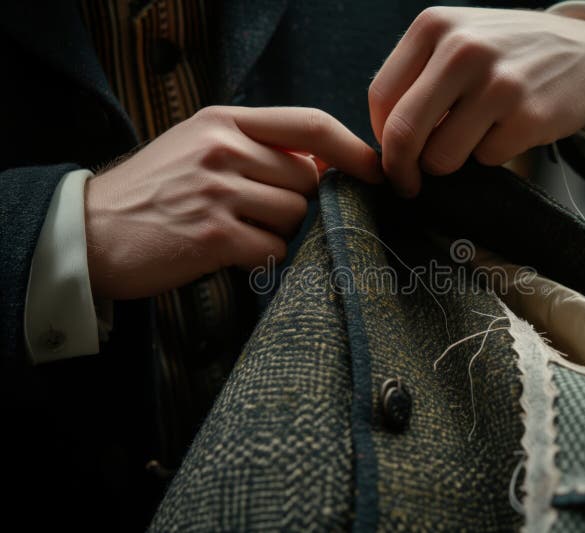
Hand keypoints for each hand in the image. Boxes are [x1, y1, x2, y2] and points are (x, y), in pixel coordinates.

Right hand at [85, 106, 379, 298]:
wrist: (88, 233)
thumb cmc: (152, 193)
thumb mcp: (198, 148)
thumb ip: (256, 148)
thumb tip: (319, 162)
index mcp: (224, 121)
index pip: (310, 124)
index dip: (352, 149)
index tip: (375, 170)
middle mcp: (224, 148)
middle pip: (308, 179)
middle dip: (296, 203)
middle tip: (256, 215)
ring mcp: (218, 190)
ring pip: (295, 216)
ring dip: (277, 233)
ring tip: (235, 234)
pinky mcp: (213, 235)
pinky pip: (273, 250)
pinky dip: (262, 259)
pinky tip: (231, 256)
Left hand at [369, 6, 584, 196]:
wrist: (583, 50)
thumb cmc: (505, 54)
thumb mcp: (456, 41)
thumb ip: (416, 80)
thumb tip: (386, 144)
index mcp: (433, 26)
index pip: (380, 98)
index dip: (382, 137)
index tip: (393, 154)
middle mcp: (462, 49)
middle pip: (402, 133)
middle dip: (401, 170)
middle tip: (408, 183)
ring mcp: (497, 83)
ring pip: (441, 157)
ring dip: (451, 163)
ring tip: (473, 139)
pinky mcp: (528, 116)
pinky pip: (486, 161)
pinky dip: (492, 156)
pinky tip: (509, 130)